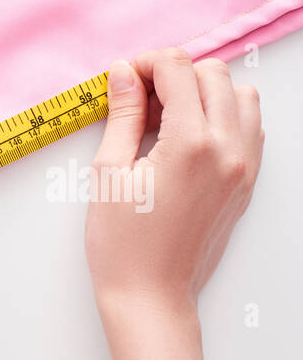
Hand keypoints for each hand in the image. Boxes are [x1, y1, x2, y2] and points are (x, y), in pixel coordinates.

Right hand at [87, 48, 263, 326]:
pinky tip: (188, 137)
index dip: (147, 64)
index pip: (179, 71)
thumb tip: (123, 74)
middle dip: (175, 74)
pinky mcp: (247, 182)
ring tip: (168, 117)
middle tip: (140, 98)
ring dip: (206, 92)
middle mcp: (227, 150)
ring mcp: (244, 166)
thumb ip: (121, 117)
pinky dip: (224, 117)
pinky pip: (250, 127)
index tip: (124, 77)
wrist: (150, 295)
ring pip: (241, 95)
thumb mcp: (108, 174)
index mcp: (190, 145)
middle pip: (213, 74)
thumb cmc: (121, 244)